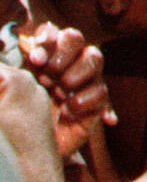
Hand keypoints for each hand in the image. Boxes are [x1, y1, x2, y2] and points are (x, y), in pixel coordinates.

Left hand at [20, 23, 115, 160]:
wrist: (33, 150)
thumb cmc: (20, 116)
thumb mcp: (11, 88)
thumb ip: (8, 71)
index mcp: (43, 56)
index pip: (50, 32)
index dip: (46, 41)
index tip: (35, 60)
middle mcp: (66, 62)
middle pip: (75, 37)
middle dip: (62, 54)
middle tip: (49, 75)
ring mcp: (85, 79)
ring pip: (94, 58)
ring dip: (76, 74)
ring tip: (61, 93)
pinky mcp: (97, 101)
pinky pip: (101, 91)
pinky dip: (85, 101)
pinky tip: (70, 112)